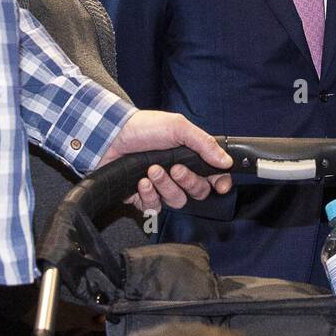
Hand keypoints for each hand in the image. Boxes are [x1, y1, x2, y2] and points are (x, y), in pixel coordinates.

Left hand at [99, 111, 232, 211]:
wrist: (110, 137)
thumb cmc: (143, 128)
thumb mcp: (177, 128)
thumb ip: (204, 144)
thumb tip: (226, 161)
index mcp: (189, 157)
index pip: (213, 175)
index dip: (220, 183)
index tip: (221, 186)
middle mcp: (177, 173)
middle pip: (198, 191)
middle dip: (189, 181)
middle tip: (175, 168)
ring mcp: (161, 187)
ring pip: (177, 201)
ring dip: (166, 186)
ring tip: (151, 170)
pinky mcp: (143, 197)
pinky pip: (155, 208)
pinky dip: (149, 195)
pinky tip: (141, 182)